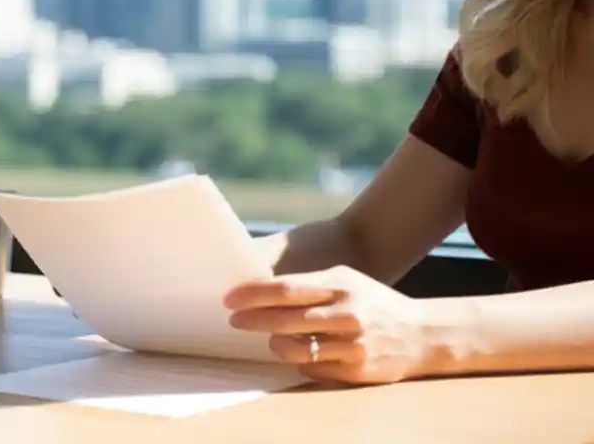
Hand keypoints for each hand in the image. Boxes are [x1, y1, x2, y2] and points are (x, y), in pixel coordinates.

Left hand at [223, 265, 438, 384]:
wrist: (421, 334)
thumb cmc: (372, 302)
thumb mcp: (346, 281)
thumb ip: (309, 284)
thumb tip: (260, 288)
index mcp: (341, 285)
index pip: (286, 288)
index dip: (253, 294)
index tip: (229, 298)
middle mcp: (347, 313)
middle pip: (286, 318)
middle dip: (253, 319)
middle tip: (234, 320)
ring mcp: (352, 344)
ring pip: (296, 348)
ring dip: (275, 343)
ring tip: (271, 338)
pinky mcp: (355, 370)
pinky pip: (312, 367)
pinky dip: (299, 360)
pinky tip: (299, 353)